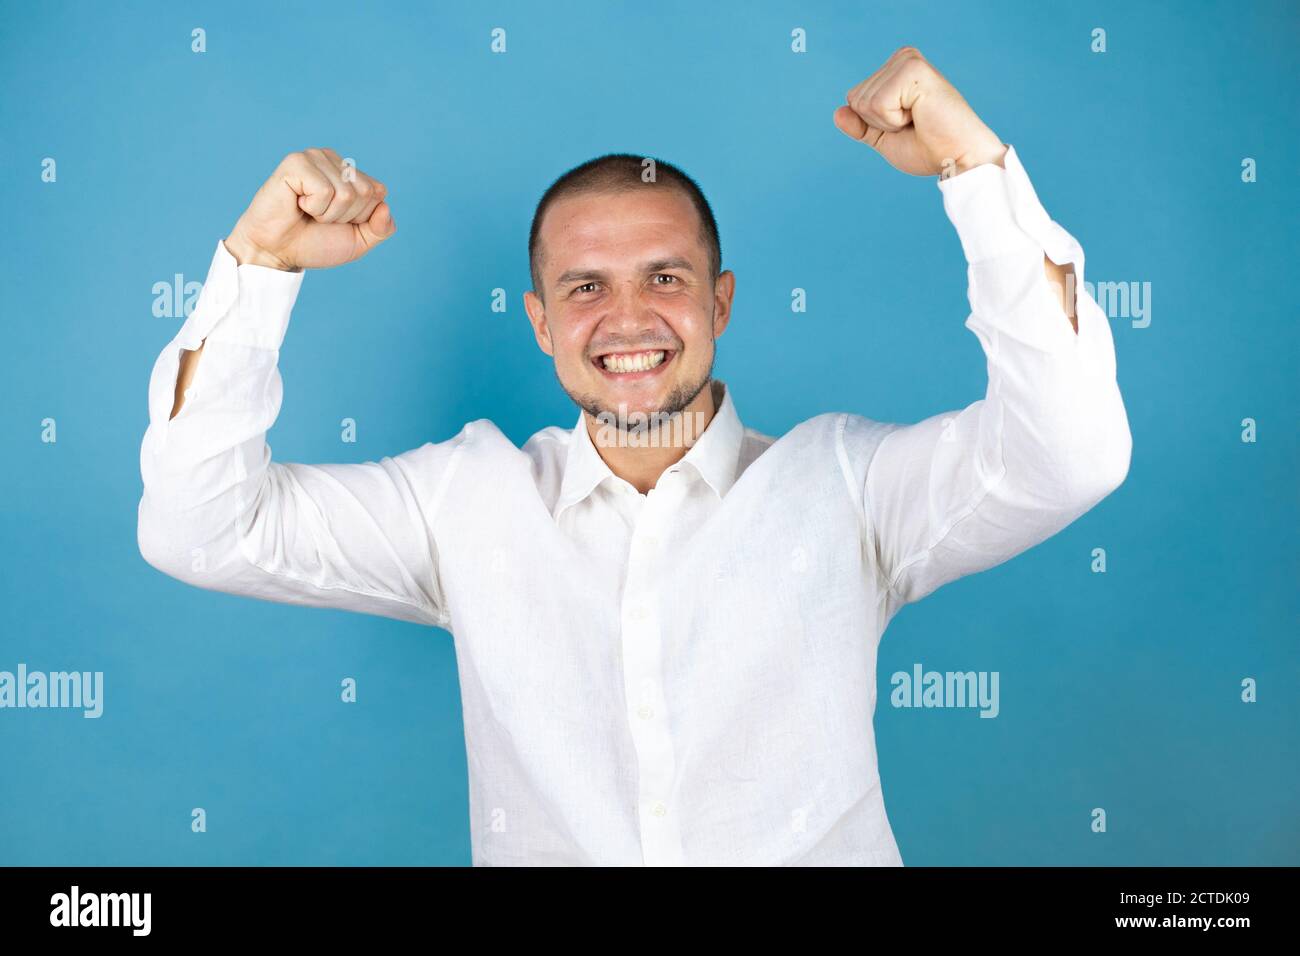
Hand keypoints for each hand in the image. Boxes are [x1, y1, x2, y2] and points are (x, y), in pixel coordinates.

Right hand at [224, 148, 395, 270]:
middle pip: (365, 192)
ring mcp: (314, 157)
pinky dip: (314, 207)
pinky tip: (297, 204)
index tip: (337, 221)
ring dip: (327, 214)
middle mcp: (334, 160)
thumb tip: (385, 207)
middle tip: (319, 217)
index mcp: (350, 173)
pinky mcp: (296, 162)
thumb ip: (381, 228)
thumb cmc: (314, 243)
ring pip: (346, 193)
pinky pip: (324, 191)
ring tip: (307, 211)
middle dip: (345, 216)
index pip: (378, 192)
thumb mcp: (358, 241)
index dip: (361, 217)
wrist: (278, 253)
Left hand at [833, 47, 1006, 176]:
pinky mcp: (914, 69)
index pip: (854, 98)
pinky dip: (893, 120)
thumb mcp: (884, 138)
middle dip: (879, 123)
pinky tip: (920, 115)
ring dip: (888, 122)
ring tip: (919, 119)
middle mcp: (902, 58)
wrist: (957, 159)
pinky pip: (877, 104)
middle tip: (914, 124)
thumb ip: (861, 126)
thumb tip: (837, 113)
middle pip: (855, 99)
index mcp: (895, 69)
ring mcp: (908, 60)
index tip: (906, 125)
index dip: (873, 124)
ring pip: (864, 102)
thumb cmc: (928, 148)